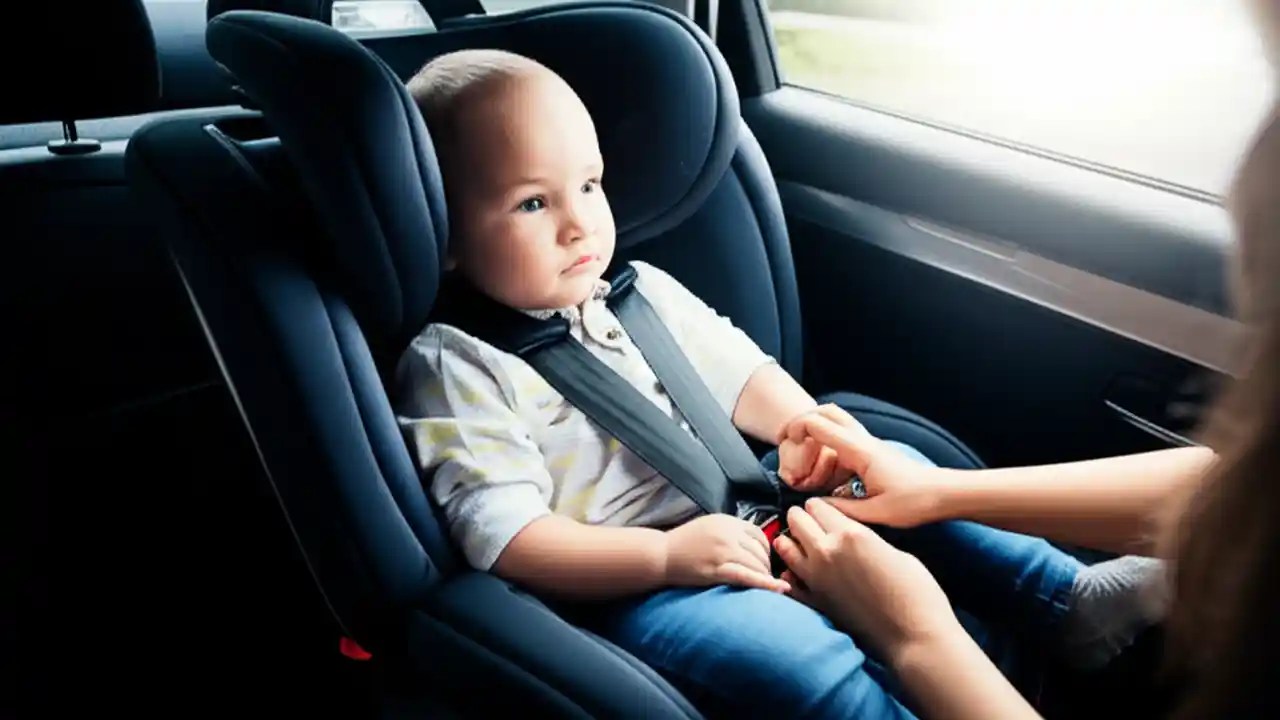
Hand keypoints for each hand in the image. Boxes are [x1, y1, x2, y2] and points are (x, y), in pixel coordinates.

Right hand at [663, 514, 790, 592]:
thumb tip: (753, 544)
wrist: (660, 555)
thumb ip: (731, 531)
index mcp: (727, 521)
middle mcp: (728, 533)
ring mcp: (722, 551)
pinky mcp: (716, 569)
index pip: (759, 534)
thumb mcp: (709, 526)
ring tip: (765, 588)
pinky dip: (765, 584)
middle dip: (766, 567)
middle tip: (764, 579)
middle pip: (760, 551)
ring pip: (757, 564)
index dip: (765, 550)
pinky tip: (779, 589)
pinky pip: (747, 576)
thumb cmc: (683, 543)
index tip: (762, 562)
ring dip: (765, 577)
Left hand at [774, 498, 961, 663]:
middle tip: (807, 519)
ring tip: (799, 541)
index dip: (820, 505)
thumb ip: (867, 540)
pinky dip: (789, 573)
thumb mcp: (896, 552)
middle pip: (797, 520)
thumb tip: (854, 539)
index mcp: (850, 534)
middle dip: (801, 517)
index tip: (822, 508)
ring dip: (791, 540)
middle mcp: (826, 552)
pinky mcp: (814, 602)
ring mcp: (815, 579)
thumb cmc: (917, 594)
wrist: (914, 637)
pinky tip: (797, 573)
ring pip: (784, 547)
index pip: (818, 506)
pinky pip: (788, 580)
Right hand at [784, 405, 947, 527]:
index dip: (797, 429)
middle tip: (785, 437)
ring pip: (836, 421)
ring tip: (799, 449)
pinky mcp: (873, 453)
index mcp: (861, 452)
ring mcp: (869, 445)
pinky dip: (827, 441)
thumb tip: (815, 505)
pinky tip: (822, 463)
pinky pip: (844, 437)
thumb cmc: (916, 502)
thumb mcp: (875, 513)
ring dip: (814, 428)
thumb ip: (842, 509)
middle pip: (828, 413)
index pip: (821, 426)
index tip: (784, 442)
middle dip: (802, 420)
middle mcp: (864, 442)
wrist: (944, 495)